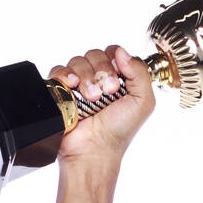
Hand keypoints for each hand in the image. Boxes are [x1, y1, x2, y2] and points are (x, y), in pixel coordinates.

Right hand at [48, 43, 155, 166]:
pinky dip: (65, 75)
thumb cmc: (118, 131)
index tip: (117, 82)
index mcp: (119, 79)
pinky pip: (59, 71)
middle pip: (95, 54)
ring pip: (77, 61)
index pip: (114, 52)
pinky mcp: (61, 90)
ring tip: (91, 98)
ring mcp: (79, 84)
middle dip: (100, 71)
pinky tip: (72, 87)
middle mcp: (98, 79)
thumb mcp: (143, 102)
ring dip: (85, 77)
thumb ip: (141, 73)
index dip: (114, 61)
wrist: (94, 150)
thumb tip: (121, 52)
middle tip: (105, 92)